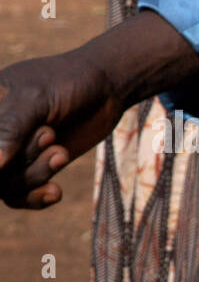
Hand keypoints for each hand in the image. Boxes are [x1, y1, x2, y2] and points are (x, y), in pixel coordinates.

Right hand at [0, 52, 124, 207]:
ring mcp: (9, 152)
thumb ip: (10, 127)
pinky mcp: (31, 167)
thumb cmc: (67, 83)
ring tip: (61, 152)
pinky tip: (55, 191)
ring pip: (4, 185)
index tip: (8, 159)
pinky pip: (18, 196)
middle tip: (50, 135)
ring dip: (34, 175)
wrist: (106, 90)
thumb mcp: (36, 98)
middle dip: (20, 161)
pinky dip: (36, 198)